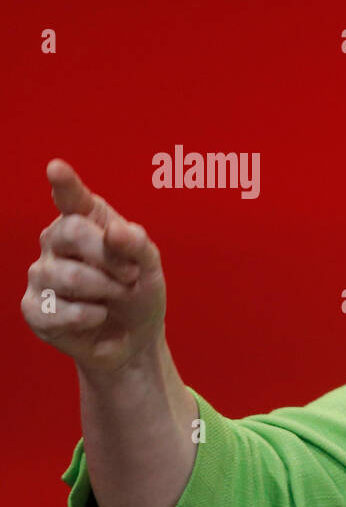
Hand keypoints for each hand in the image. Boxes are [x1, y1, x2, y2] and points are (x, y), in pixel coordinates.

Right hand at [22, 159, 166, 374]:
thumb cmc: (139, 293)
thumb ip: (138, 245)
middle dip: (108, 258)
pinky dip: (89, 317)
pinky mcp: (34, 308)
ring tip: (116, 297)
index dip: (64, 184)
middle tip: (130, 277)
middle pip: (71, 232)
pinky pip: (57, 310)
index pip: (72, 199)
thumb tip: (116, 230)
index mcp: (85, 222)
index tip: (57, 168)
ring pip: (65, 275)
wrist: (135, 338)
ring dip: (104, 291)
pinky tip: (97, 316)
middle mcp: (55, 242)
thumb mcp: (150, 268)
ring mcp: (41, 274)